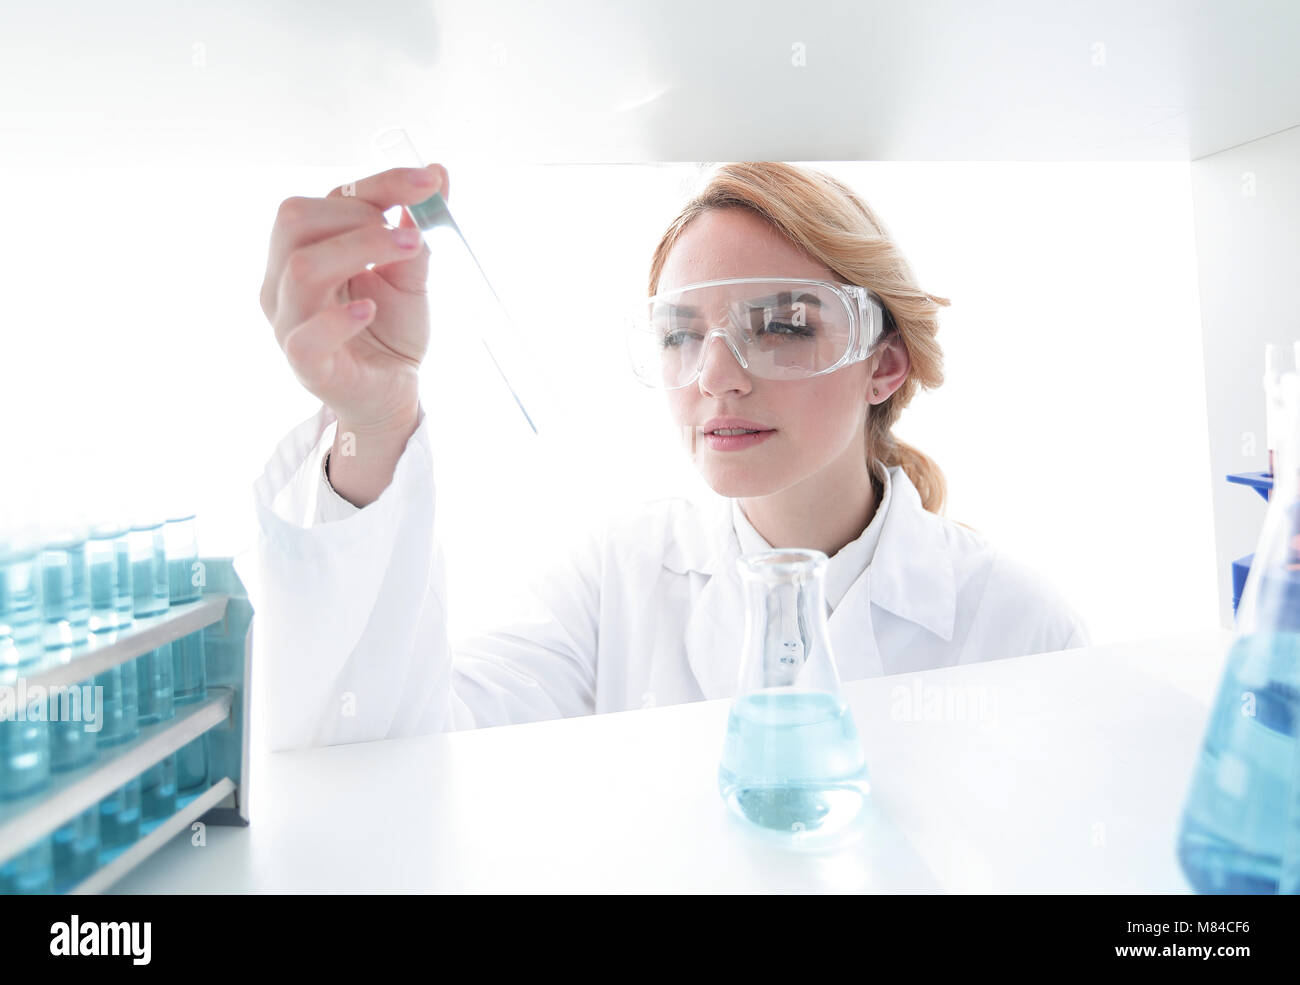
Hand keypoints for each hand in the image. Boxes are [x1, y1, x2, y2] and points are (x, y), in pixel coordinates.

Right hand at [259, 164, 449, 429]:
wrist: (393, 391)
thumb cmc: (390, 330)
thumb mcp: (410, 272)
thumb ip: (416, 227)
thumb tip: (439, 173)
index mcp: (304, 249)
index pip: (327, 198)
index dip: (380, 184)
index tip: (429, 181)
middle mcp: (284, 280)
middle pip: (295, 220)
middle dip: (360, 215)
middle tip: (409, 235)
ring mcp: (289, 322)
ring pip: (301, 268)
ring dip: (359, 250)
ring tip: (409, 252)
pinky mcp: (305, 364)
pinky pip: (305, 336)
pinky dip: (338, 319)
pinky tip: (370, 310)